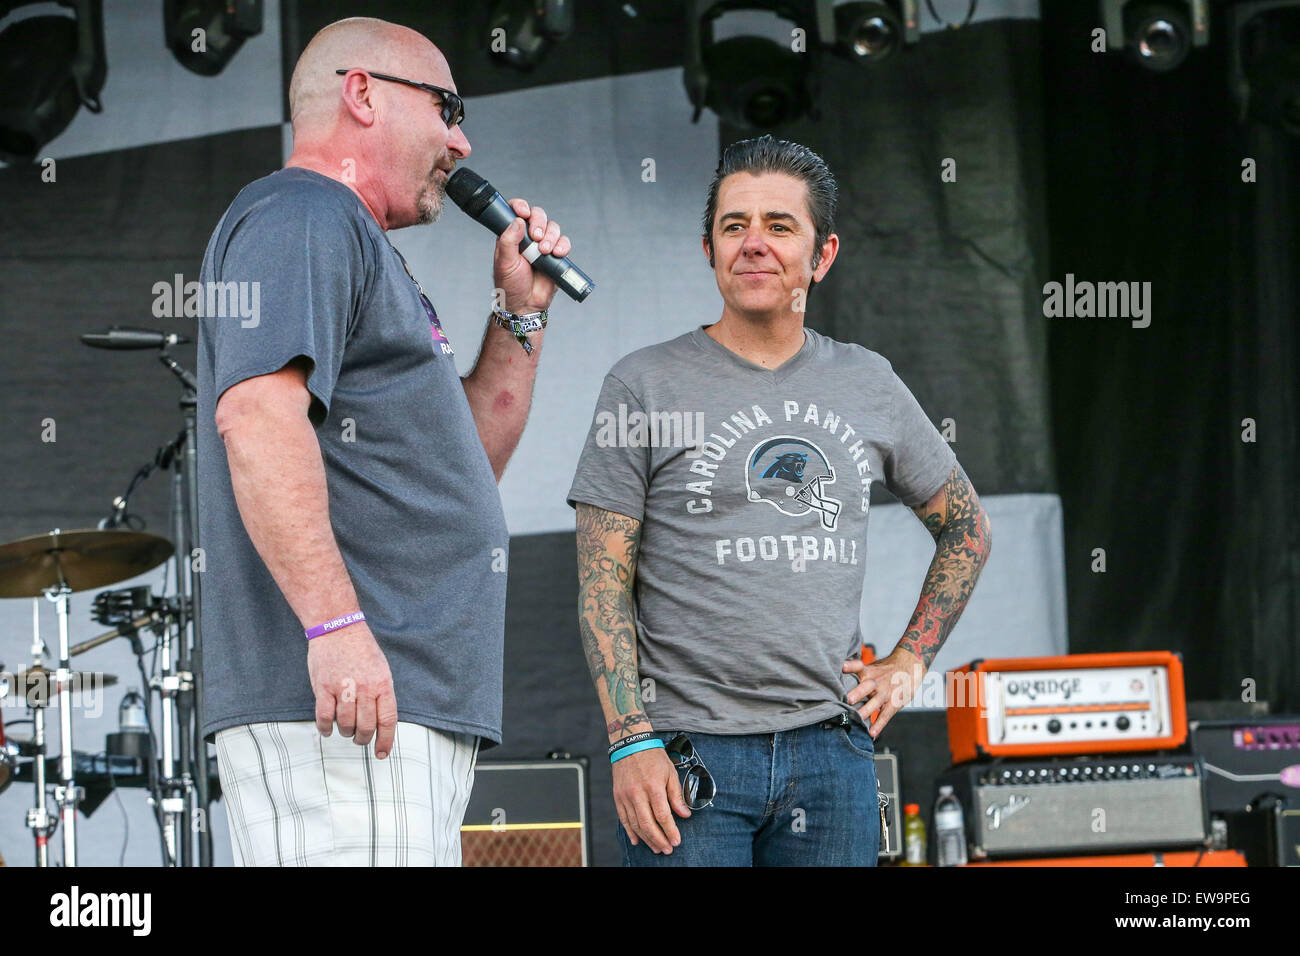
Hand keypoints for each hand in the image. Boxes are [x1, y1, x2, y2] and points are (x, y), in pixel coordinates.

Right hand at [307, 622, 397, 758]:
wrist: (338, 628)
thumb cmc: (361, 650)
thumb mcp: (381, 670)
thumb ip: (381, 695)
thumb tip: (381, 722)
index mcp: (383, 684)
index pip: (388, 720)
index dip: (386, 741)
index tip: (382, 753)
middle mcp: (365, 688)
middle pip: (366, 727)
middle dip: (363, 739)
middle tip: (360, 739)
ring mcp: (343, 688)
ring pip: (346, 725)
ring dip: (346, 733)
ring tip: (346, 729)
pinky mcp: (323, 688)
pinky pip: (324, 717)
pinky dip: (326, 728)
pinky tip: (328, 729)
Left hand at [492, 198, 572, 313]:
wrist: (525, 305)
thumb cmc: (510, 285)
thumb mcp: (504, 262)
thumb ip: (508, 240)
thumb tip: (518, 221)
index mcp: (512, 235)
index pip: (516, 212)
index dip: (521, 207)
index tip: (523, 212)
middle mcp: (528, 237)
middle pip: (538, 215)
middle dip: (539, 222)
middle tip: (536, 237)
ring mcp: (543, 246)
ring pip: (553, 228)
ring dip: (551, 236)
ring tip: (545, 251)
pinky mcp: (556, 256)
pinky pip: (564, 243)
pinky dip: (563, 245)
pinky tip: (556, 254)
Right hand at [612, 746, 690, 853]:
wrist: (631, 744)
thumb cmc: (653, 756)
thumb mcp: (670, 772)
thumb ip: (677, 795)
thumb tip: (684, 814)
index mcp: (653, 786)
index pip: (663, 815)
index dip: (670, 831)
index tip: (676, 841)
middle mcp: (637, 793)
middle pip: (648, 824)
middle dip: (659, 840)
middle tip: (667, 849)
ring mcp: (626, 796)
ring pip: (635, 824)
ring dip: (646, 839)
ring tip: (656, 847)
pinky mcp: (618, 797)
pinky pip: (623, 819)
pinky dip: (630, 832)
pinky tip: (637, 840)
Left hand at [843, 646, 925, 738]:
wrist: (910, 666)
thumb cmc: (886, 669)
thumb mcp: (873, 666)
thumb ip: (857, 674)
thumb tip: (836, 678)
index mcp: (869, 671)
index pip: (859, 666)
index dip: (851, 666)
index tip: (843, 667)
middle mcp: (876, 682)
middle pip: (867, 686)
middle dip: (857, 693)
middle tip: (848, 699)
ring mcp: (885, 693)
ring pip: (876, 702)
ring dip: (866, 710)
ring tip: (858, 718)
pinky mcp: (894, 703)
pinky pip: (886, 715)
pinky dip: (879, 724)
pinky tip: (872, 733)